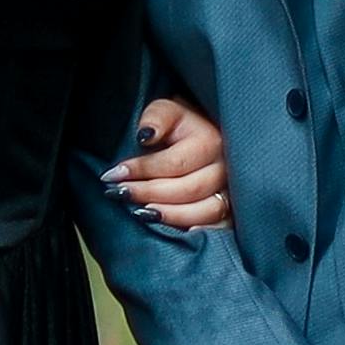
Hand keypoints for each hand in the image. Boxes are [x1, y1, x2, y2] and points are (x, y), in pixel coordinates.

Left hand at [111, 95, 228, 237]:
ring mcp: (230, 191)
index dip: (142, 170)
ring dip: (171, 216)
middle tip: (121, 194)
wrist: (203, 134)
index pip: (175, 163)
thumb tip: (145, 136)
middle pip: (188, 189)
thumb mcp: (166, 111)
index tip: (114, 174)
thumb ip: (156, 118)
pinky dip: (200, 232)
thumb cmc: (180, 125)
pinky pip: (219, 226)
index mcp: (210, 141)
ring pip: (205, 211)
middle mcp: (225, 167)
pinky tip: (177, 233)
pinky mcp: (230, 209)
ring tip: (142, 213)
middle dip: (149, 193)